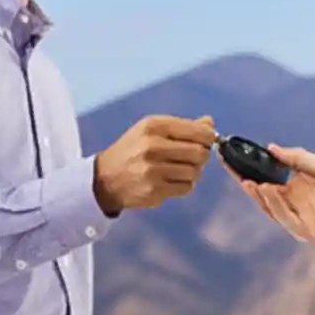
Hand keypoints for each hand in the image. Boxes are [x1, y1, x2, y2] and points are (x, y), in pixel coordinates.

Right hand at [93, 114, 214, 214]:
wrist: (104, 178)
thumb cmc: (132, 150)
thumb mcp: (151, 130)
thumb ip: (182, 126)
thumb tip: (209, 123)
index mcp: (154, 126)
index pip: (199, 132)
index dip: (208, 137)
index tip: (206, 141)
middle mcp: (153, 146)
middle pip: (200, 153)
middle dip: (201, 156)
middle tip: (191, 157)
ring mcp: (153, 170)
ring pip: (195, 172)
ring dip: (191, 172)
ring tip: (177, 169)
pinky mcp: (154, 191)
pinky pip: (186, 188)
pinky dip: (183, 185)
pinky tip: (169, 181)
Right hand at [224, 143, 314, 247]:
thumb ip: (297, 158)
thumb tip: (272, 148)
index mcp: (295, 186)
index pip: (265, 177)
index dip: (248, 169)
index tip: (231, 158)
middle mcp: (292, 202)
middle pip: (262, 193)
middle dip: (244, 181)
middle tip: (230, 168)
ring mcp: (297, 217)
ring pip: (270, 208)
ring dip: (258, 195)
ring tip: (249, 181)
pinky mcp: (305, 231)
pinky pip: (285, 218)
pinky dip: (275, 205)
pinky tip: (268, 191)